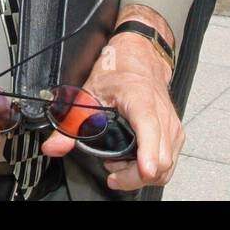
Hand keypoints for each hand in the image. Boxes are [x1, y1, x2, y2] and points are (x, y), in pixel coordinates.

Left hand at [41, 21, 181, 191]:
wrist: (141, 54)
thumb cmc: (119, 69)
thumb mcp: (89, 91)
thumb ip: (71, 122)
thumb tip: (54, 147)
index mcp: (141, 100)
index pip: (150, 130)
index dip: (148, 155)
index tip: (144, 170)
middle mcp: (162, 114)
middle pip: (160, 159)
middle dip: (135, 176)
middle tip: (112, 173)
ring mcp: (172, 124)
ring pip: (167, 165)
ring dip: (143, 175)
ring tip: (120, 168)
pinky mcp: (175, 132)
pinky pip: (170, 160)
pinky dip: (153, 169)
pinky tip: (134, 163)